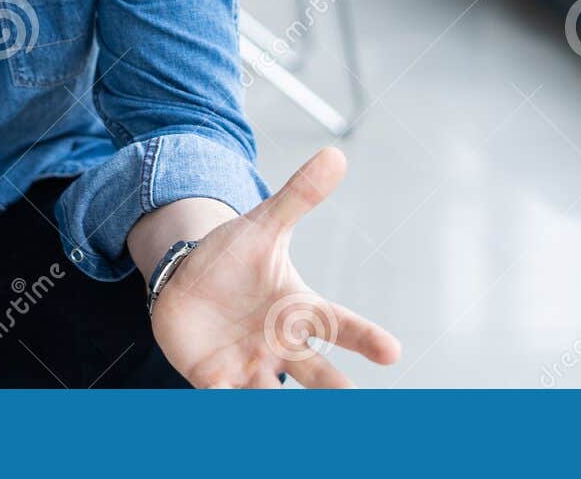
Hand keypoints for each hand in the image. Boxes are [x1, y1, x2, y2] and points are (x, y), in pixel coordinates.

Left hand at [150, 146, 400, 386]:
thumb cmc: (235, 257)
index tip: (393, 351)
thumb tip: (336, 153)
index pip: (340, 324)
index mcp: (298, 310)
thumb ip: (300, 195)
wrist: (187, 279)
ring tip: (290, 426)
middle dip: (334, 392)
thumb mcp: (265, 224)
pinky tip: (224, 409)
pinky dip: (224, 407)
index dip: (365, 338)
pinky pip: (221, 400)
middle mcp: (280, 345)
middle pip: (314, 373)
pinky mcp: (213, 379)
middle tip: (357, 409)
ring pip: (269, 396)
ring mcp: (248, 366)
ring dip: (274, 407)